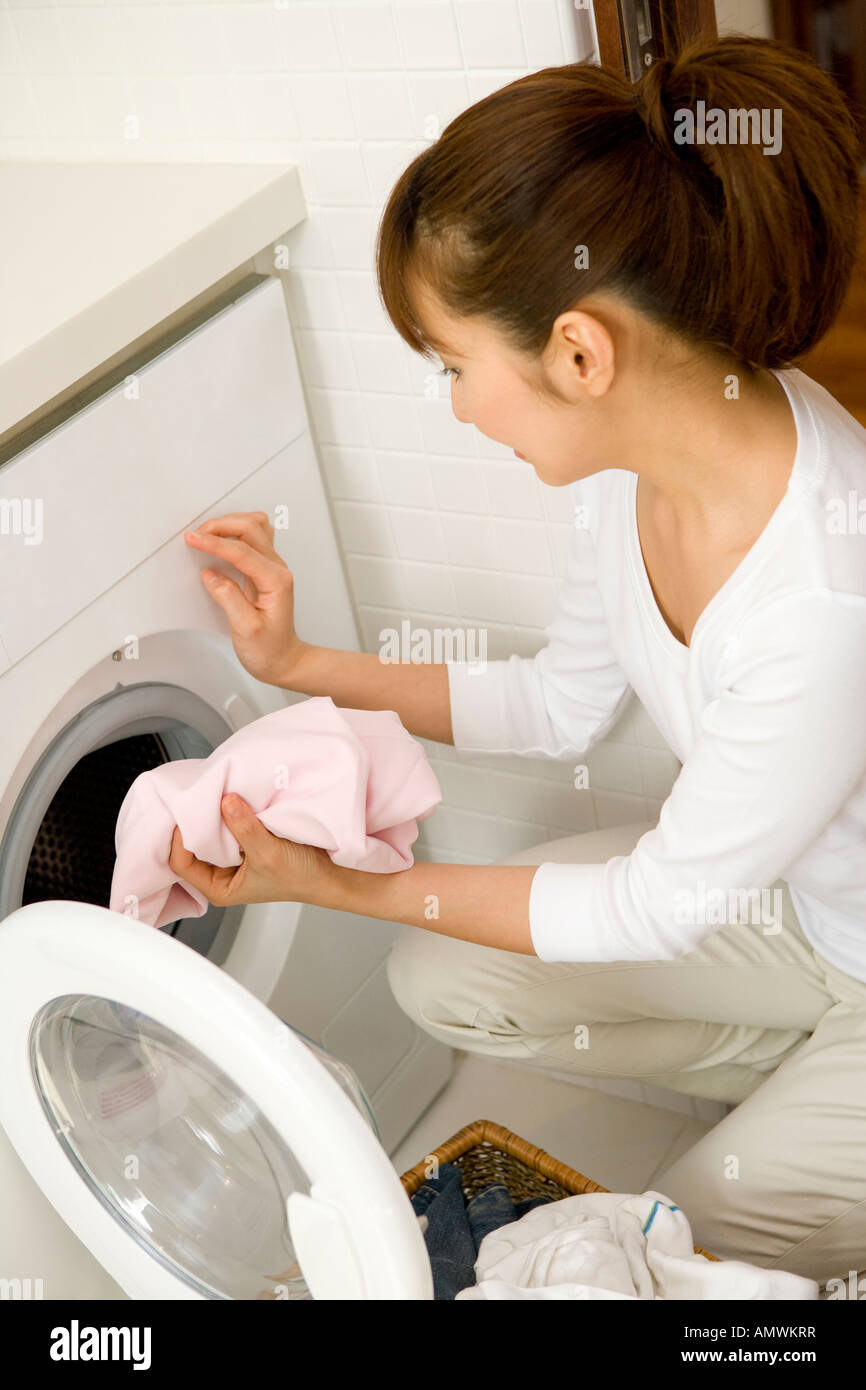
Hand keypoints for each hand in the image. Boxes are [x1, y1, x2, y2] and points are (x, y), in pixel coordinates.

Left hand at [168, 794, 334, 908]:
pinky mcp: (245, 840)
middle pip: (192, 845)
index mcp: (218, 887)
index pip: (181, 862)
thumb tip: (225, 802)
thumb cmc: (299, 877)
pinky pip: (228, 824)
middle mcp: (220, 873)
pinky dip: (228, 813)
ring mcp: (233, 856)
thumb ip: (245, 829)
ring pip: (210, 833)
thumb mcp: (269, 853)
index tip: (187, 815)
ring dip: (213, 816)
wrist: (327, 874)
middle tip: (197, 801)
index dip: (179, 840)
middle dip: (195, 824)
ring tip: (214, 798)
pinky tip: (231, 800)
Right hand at [184, 511, 305, 686]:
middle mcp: (277, 569)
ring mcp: (272, 567)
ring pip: (255, 527)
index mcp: (276, 581)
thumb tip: (211, 575)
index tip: (192, 539)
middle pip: (251, 528)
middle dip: (220, 526)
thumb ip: (229, 599)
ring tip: (206, 534)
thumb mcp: (246, 630)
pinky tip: (220, 540)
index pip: (242, 551)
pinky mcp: (264, 570)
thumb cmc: (270, 649)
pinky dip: (234, 533)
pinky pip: (253, 539)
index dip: (214, 542)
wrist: (283, 660)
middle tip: (195, 535)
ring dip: (229, 524)